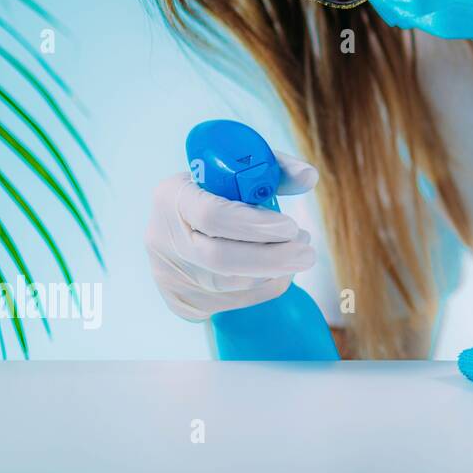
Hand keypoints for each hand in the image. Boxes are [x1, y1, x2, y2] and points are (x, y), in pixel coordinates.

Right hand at [145, 151, 319, 320]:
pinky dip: (264, 287)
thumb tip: (308, 177)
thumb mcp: (239, 172)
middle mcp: (163, 239)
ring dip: (274, 271)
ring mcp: (168, 275)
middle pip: (220, 258)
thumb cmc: (218, 192)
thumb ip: (275, 171)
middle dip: (272, 257)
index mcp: (171, 197)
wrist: (180, 224)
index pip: (212, 215)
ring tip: (297, 252)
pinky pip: (232, 301)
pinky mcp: (180, 301)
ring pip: (230, 284)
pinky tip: (278, 270)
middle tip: (308, 251)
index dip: (255, 224)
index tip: (291, 226)